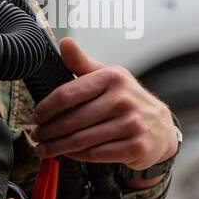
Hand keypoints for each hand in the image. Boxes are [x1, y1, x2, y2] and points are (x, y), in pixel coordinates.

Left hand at [32, 37, 177, 170]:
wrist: (161, 127)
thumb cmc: (127, 100)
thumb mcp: (108, 77)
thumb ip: (82, 63)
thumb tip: (65, 42)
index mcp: (112, 78)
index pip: (68, 93)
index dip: (46, 108)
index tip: (36, 116)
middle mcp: (123, 99)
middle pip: (72, 120)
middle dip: (48, 131)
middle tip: (36, 136)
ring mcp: (132, 124)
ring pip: (81, 140)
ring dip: (57, 147)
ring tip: (44, 148)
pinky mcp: (136, 146)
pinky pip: (96, 154)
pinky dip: (77, 156)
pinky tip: (67, 154)